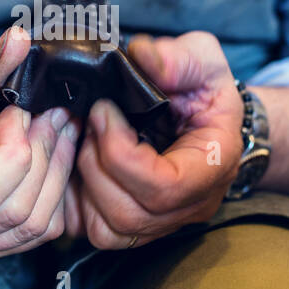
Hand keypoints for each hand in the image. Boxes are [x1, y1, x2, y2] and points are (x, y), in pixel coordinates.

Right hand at [0, 26, 80, 262]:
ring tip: (58, 126)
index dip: (10, 153)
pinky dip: (56, 191)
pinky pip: (38, 231)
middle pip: (10, 211)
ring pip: (31, 224)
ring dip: (56, 170)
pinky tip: (54, 154)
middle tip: (50, 112)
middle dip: (41, 154)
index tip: (15, 110)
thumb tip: (17, 45)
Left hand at [75, 31, 243, 249]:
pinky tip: (79, 161)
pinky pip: (92, 230)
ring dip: (82, 182)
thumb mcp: (202, 58)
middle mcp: (189, 206)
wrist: (204, 114)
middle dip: (95, 164)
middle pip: (130, 214)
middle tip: (89, 122)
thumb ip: (177, 58)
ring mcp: (161, 223)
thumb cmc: (204, 88)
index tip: (104, 110)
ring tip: (85, 140)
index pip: (164, 187)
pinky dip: (76, 199)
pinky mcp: (133, 227)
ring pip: (107, 229)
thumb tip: (142, 58)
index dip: (121, 152)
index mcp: (213, 167)